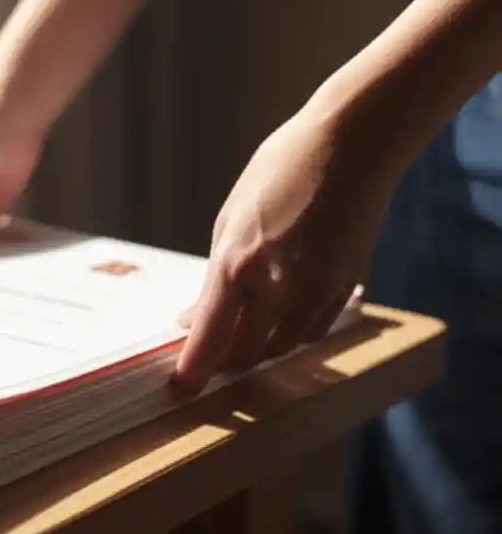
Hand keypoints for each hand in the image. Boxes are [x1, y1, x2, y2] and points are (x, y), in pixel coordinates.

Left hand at [172, 110, 397, 390]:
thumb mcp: (230, 219)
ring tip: (239, 340)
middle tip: (207, 362)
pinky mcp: (344, 288)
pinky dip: (290, 335)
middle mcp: (277, 285)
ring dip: (257, 351)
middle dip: (223, 364)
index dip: (193, 371)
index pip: (209, 337)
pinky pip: (312, 332)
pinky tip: (276, 321)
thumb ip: (214, 276)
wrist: (353, 145)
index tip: (180, 388)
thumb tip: (192, 319)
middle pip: (245, 355)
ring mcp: (316, 291)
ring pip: (281, 348)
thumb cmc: (281, 171)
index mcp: (237, 263)